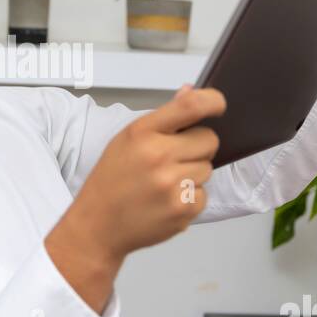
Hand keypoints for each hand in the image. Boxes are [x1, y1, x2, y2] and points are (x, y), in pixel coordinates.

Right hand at [46, 85, 225, 298]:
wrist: (98, 225)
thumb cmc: (112, 179)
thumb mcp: (127, 140)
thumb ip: (163, 118)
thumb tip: (192, 91)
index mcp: (143, 133)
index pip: (191, 106)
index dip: (213, 101)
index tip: (219, 105)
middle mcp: (159, 156)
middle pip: (210, 140)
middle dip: (198, 147)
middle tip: (175, 158)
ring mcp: (172, 185)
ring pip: (208, 169)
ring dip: (193, 174)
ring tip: (164, 183)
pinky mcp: (183, 209)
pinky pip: (204, 195)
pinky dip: (190, 198)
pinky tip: (166, 201)